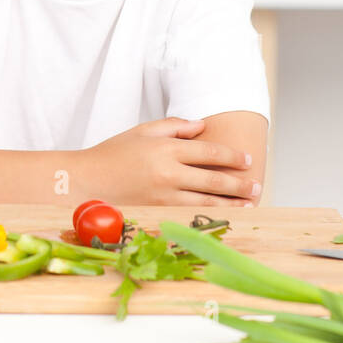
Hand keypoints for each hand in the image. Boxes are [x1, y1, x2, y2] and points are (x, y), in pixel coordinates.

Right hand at [81, 118, 260, 209]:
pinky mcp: (158, 213)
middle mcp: (167, 173)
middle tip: (256, 186)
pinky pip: (191, 214)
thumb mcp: (142, 130)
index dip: (232, 156)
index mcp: (165, 148)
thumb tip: (201, 126)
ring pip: (206, 201)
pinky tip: (224, 216)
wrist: (86, 181)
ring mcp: (163, 196)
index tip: (247, 159)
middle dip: (239, 184)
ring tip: (249, 204)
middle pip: (213, 179)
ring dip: (231, 204)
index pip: (208, 151)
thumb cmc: (113, 153)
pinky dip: (210, 215)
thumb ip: (174, 126)